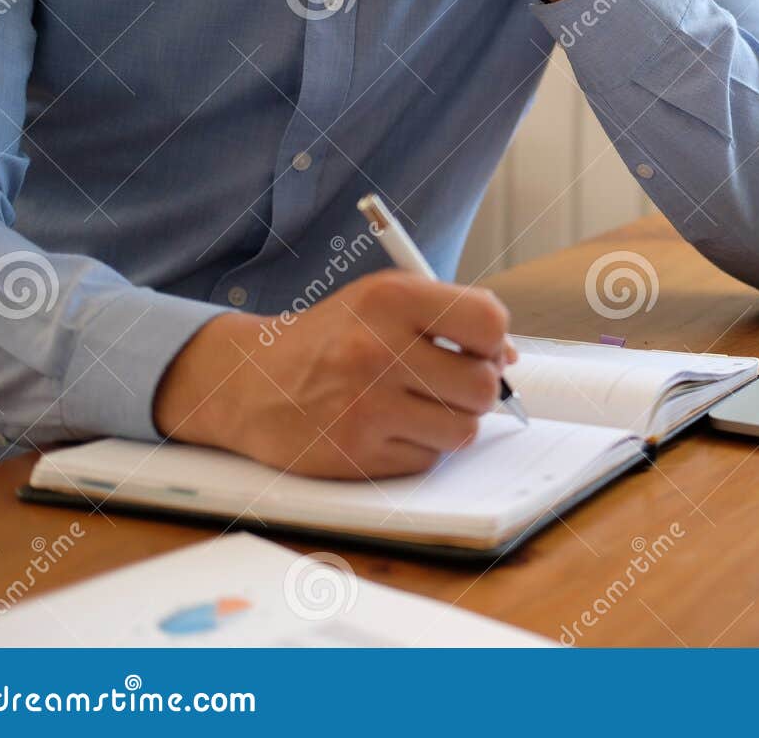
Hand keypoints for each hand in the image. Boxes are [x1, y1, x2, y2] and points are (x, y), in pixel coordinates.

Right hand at [152, 270, 517, 478]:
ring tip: (420, 404)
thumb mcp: (383, 302)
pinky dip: (419, 447)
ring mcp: (366, 406)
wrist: (248, 382)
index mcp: (390, 300)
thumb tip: (509, 358)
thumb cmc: (331, 339)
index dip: (493, 339)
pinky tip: (389, 426)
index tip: (479, 346)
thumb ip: (450, 316)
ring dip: (451, 421)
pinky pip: (428, 459)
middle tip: (451, 382)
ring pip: (463, 429)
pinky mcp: (356, 454)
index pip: (487, 321)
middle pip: (483, 385)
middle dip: (478, 388)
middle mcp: (377, 350)